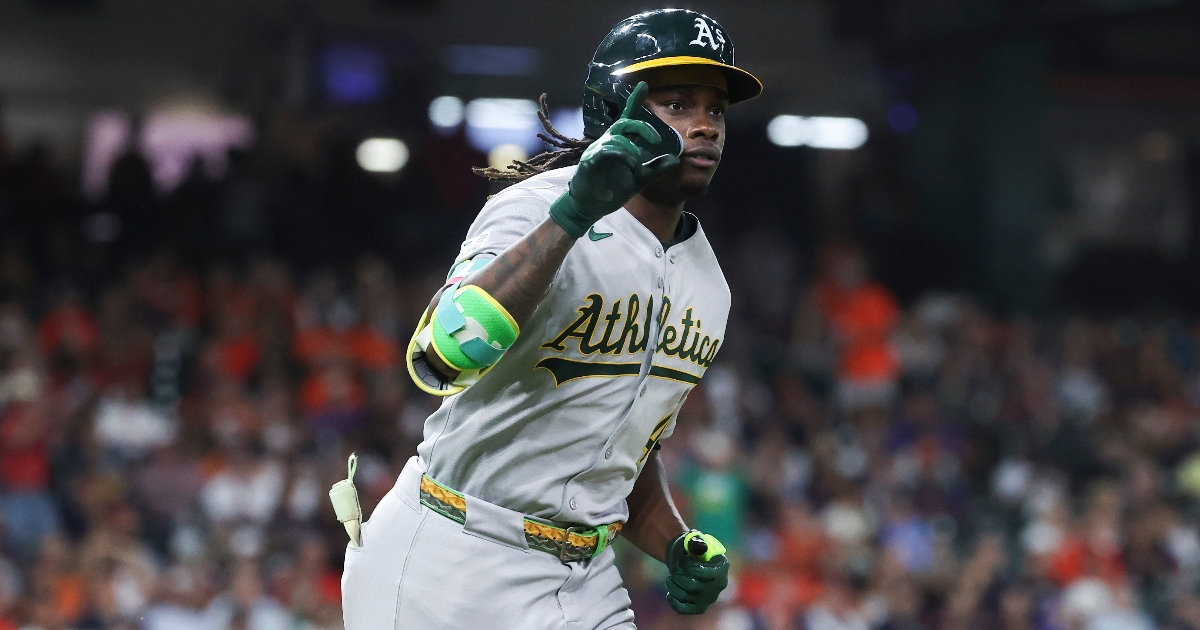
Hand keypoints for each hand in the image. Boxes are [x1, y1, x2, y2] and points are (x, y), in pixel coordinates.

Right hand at [549, 81, 678, 237]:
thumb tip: (676, 159)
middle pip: (625, 123)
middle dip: (643, 128)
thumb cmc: (612, 189)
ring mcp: (598, 150)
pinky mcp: (590, 161)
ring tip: (636, 165)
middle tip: (656, 140)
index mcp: (619, 143)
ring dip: (632, 149)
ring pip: (618, 138)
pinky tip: (629, 165)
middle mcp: (608, 142)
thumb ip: (656, 168)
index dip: (635, 101)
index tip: (644, 84)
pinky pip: (606, 150)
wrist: (592, 206)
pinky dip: (621, 155)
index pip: (628, 118)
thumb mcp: (640, 179)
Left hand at [664, 530, 729, 614]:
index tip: (683, 559)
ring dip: (673, 586)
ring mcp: (710, 598)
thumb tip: (697, 545)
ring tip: (670, 577)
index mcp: (722, 567)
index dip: (688, 566)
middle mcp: (719, 585)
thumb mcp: (693, 540)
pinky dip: (673, 600)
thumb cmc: (691, 549)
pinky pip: (683, 609)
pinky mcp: (699, 607)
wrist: (687, 560)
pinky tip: (670, 592)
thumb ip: (695, 542)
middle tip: (675, 569)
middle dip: (679, 576)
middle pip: (693, 586)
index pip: (704, 573)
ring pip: (686, 596)